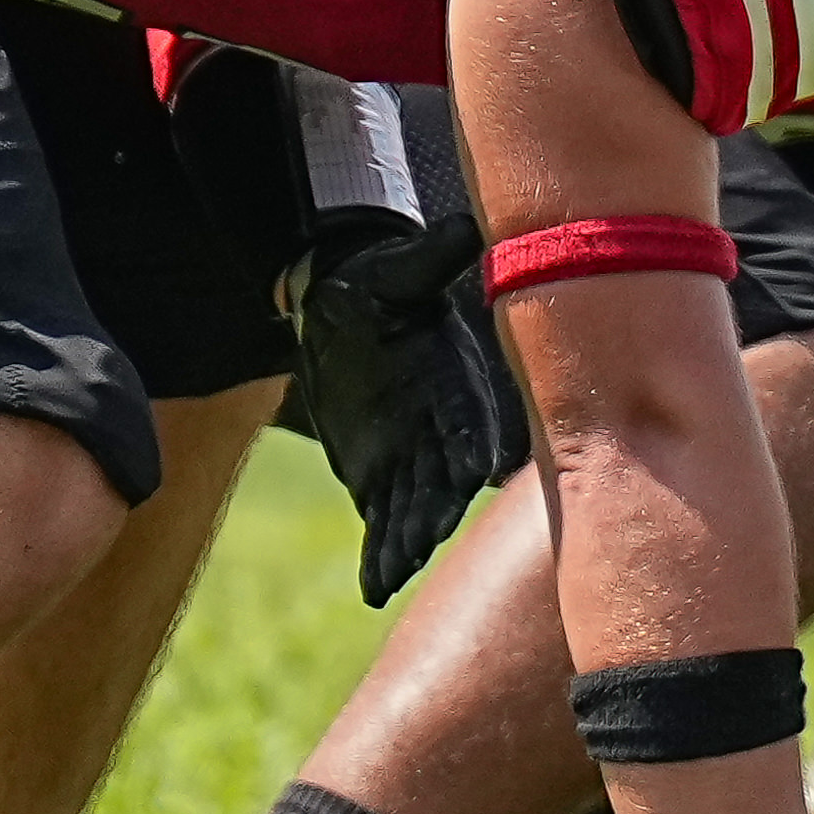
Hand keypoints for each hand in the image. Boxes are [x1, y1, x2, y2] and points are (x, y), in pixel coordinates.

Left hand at [276, 205, 512, 602]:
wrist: (338, 311)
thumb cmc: (373, 283)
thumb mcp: (398, 271)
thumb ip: (434, 259)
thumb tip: (468, 227)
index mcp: (455, 384)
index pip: (469, 418)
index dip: (471, 442)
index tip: (476, 469)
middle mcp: (441, 429)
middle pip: (446, 479)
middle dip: (438, 507)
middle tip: (429, 535)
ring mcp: (412, 460)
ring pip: (415, 511)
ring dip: (408, 541)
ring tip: (394, 570)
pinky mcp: (380, 479)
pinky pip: (384, 524)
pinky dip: (381, 556)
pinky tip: (375, 587)